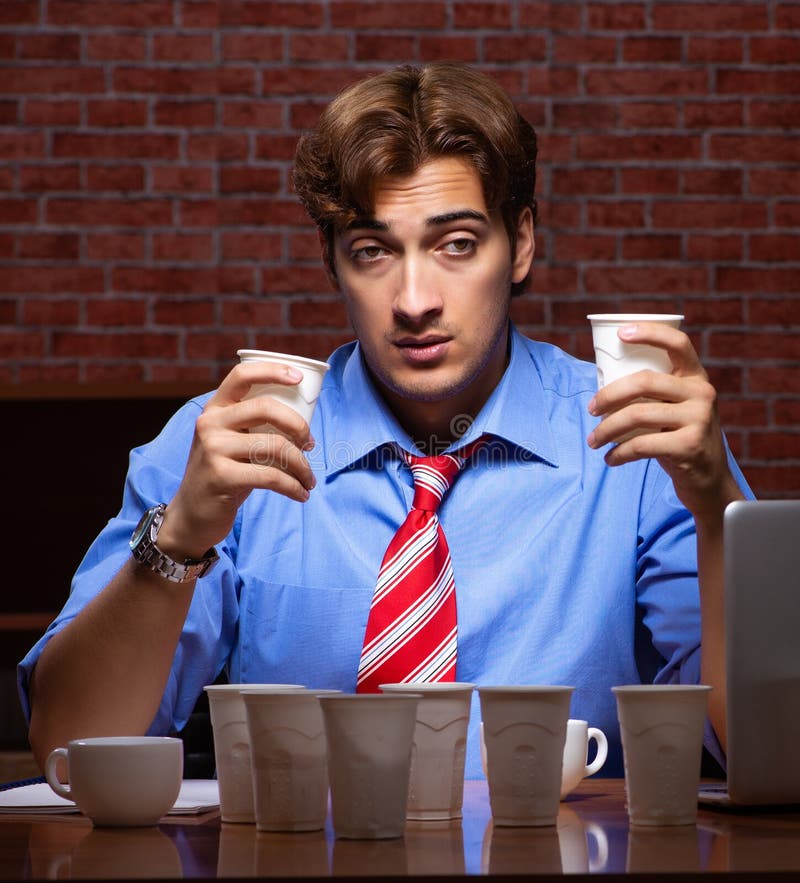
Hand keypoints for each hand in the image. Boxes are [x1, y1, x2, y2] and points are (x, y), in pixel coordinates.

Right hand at [158, 360, 317, 558]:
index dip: (272, 371)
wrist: (192, 514)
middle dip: (298, 426)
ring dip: (301, 465)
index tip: (299, 378)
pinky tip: (301, 494)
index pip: (241, 375)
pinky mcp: (221, 476)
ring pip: (274, 446)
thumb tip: (303, 420)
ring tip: (309, 479)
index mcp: (215, 408)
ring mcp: (213, 449)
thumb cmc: (223, 473)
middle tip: (311, 444)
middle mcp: (210, 423)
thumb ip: (253, 426)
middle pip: (266, 408)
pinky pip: (271, 476)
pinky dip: (293, 486)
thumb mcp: (231, 443)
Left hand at [586, 321, 742, 522]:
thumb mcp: (676, 409)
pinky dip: (619, 453)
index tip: (621, 333)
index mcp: (696, 377)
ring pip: (637, 415)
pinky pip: (641, 445)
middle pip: (644, 381)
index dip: (650, 333)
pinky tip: (610, 459)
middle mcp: (702, 393)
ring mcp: (698, 419)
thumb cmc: (680, 437)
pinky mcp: (689, 445)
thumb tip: (603, 383)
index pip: (678, 343)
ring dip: (606, 430)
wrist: (709, 479)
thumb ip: (654, 394)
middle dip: (608, 395)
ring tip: (593, 441)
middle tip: (590, 410)